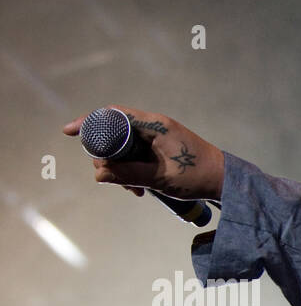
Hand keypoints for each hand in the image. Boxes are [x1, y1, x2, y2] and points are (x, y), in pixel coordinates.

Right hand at [62, 106, 224, 201]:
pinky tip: (141, 189)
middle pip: (115, 134)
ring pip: (125, 148)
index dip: (88, 122)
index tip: (68, 133)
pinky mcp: (162, 148)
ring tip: (135, 190)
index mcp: (155, 125)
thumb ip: (128, 175)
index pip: (113, 115)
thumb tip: (98, 174)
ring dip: (122, 168)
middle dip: (108, 158)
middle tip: (113, 180)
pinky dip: (133, 170)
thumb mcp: (160, 179)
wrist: (226, 182)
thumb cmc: (198, 177)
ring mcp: (158, 136)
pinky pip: (137, 155)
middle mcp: (155, 126)